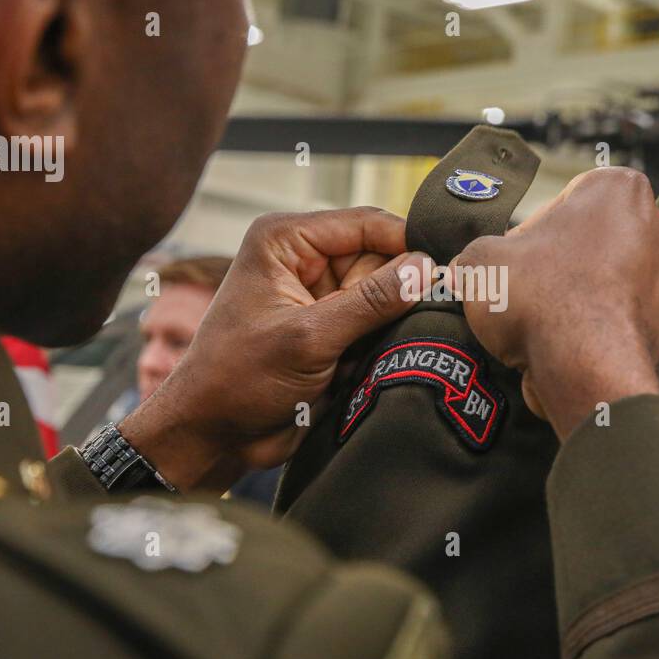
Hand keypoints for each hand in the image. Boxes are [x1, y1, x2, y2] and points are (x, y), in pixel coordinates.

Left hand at [120, 207, 427, 489]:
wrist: (215, 435)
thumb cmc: (237, 380)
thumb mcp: (309, 338)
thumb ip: (371, 302)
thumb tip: (425, 268)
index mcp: (287, 240)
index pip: (366, 223)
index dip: (406, 246)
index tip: (443, 274)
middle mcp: (305, 259)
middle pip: (381, 260)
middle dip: (393, 296)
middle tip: (386, 332)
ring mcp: (320, 295)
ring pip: (384, 297)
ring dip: (384, 327)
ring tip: (362, 355)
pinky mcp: (331, 329)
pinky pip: (376, 327)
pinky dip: (376, 347)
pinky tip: (359, 368)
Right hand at [453, 167, 658, 439]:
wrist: (584, 368)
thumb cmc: (542, 297)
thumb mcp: (483, 261)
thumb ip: (476, 256)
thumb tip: (468, 270)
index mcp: (619, 190)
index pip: (565, 199)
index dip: (531, 231)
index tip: (515, 257)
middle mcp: (658, 227)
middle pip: (592, 240)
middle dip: (560, 263)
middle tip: (525, 288)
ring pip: (609, 281)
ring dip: (579, 297)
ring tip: (542, 322)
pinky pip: (620, 321)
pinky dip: (596, 330)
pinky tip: (566, 345)